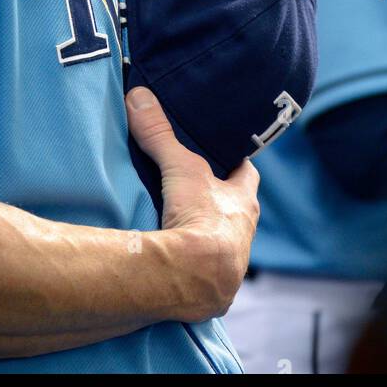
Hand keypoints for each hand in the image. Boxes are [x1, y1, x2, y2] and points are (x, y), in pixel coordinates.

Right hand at [125, 86, 259, 321]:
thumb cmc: (201, 219)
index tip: (221, 153)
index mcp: (244, 202)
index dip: (234, 163)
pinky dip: (189, 265)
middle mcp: (243, 233)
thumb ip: (160, 133)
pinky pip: (202, 273)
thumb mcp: (181, 168)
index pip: (246, 174)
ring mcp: (230, 264)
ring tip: (178, 225)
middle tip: (192, 188)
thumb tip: (140, 96)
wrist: (196, 279)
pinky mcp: (212, 290)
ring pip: (219, 242)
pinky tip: (172, 261)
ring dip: (203, 235)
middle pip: (232, 209)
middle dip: (216, 201)